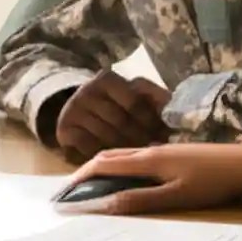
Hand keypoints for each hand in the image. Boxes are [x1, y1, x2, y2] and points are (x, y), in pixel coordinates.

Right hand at [56, 72, 170, 162]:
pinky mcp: (64, 130)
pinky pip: (89, 147)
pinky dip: (105, 156)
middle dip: (142, 139)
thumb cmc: (116, 106)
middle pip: (121, 122)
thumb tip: (176, 110)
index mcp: (107, 79)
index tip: (164, 136)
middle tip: (155, 152)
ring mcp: (73, 110)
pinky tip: (117, 161)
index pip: (135, 102)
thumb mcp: (134, 96)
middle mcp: (87, 91)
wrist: (79, 111)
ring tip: (142, 159)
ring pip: (107, 136)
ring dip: (126, 150)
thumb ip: (155, 99)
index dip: (152, 122)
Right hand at [67, 144, 241, 214]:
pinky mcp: (175, 154)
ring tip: (92, 188)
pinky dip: (121, 169)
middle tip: (71, 191)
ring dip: (103, 169)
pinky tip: (127, 183)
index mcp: (148, 160)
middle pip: (108, 156)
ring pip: (123, 156)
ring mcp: (163, 150)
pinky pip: (137, 158)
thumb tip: (105, 204)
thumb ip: (142, 200)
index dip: (79, 178)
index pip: (102, 165)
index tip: (63, 194)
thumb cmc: (215, 183)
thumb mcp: (177, 197)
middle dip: (85, 172)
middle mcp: (151, 151)